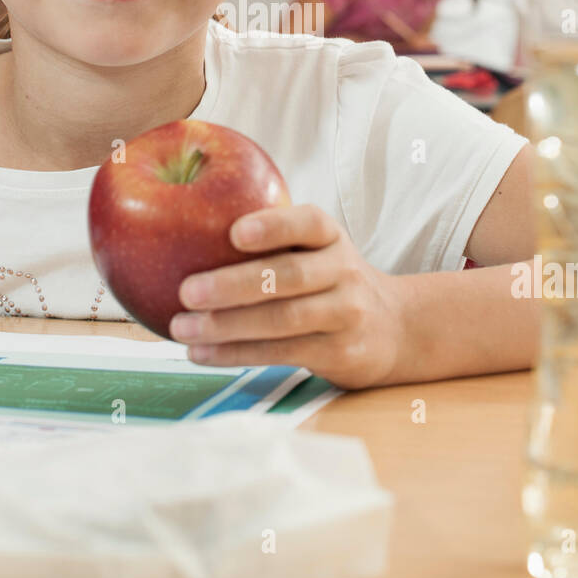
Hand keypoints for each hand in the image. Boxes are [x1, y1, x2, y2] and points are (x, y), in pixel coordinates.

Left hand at [169, 204, 402, 388]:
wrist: (395, 329)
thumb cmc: (330, 281)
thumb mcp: (316, 250)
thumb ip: (272, 241)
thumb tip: (184, 231)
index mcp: (331, 238)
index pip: (308, 223)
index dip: (273, 226)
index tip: (234, 232)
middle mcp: (344, 271)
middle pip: (289, 276)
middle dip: (233, 284)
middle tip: (186, 291)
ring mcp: (346, 314)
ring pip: (283, 320)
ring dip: (227, 326)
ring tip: (183, 328)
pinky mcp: (340, 353)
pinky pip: (282, 353)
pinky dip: (237, 354)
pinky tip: (203, 353)